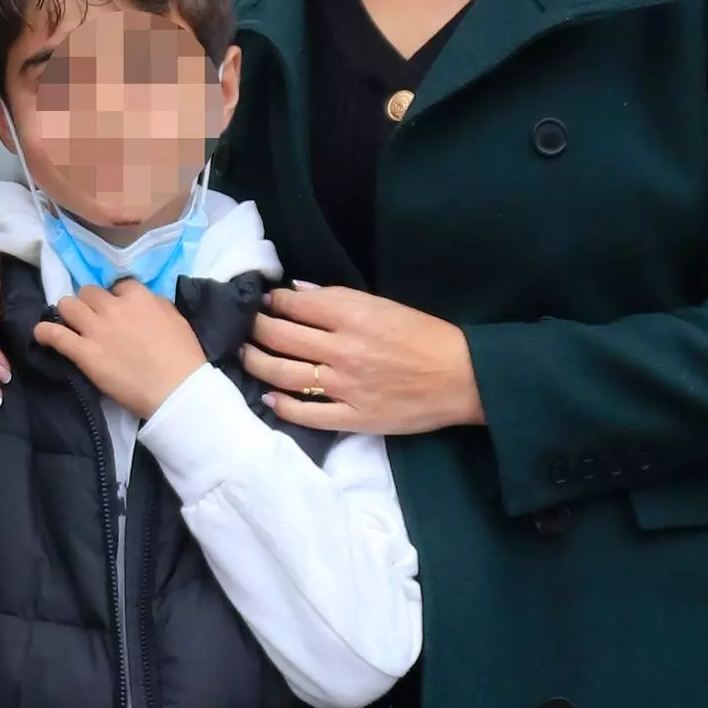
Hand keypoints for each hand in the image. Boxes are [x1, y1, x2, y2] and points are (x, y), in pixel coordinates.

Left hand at [32, 275, 207, 419]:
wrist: (176, 390)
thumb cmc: (183, 358)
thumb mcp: (176, 319)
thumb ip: (156, 305)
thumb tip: (143, 302)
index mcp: (138, 296)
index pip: (118, 286)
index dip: (115, 298)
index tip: (117, 311)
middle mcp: (113, 307)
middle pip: (88, 292)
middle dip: (89, 303)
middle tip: (92, 319)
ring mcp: (95, 329)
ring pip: (67, 305)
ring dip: (67, 313)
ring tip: (70, 325)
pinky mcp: (83, 353)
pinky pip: (54, 334)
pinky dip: (44, 332)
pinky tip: (42, 335)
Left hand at [240, 284, 482, 434]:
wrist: (461, 378)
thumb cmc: (426, 337)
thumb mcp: (386, 305)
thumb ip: (339, 297)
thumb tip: (296, 290)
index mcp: (354, 317)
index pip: (296, 305)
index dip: (272, 301)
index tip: (263, 301)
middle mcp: (343, 350)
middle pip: (281, 336)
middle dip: (256, 328)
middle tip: (246, 326)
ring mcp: (345, 387)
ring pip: (284, 374)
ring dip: (257, 363)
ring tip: (245, 356)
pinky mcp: (353, 417)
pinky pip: (306, 414)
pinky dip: (282, 406)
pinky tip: (269, 398)